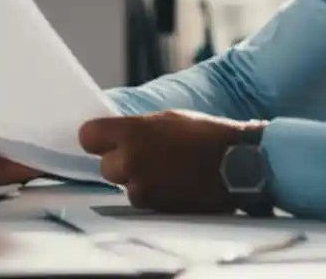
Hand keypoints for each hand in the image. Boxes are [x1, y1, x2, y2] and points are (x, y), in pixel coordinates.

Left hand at [79, 110, 250, 211]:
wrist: (237, 164)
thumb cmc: (206, 136)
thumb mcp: (165, 119)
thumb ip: (135, 128)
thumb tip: (115, 134)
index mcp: (132, 133)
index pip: (88, 136)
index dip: (97, 138)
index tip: (104, 140)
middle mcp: (131, 161)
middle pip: (104, 165)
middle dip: (119, 161)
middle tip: (142, 155)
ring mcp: (141, 187)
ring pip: (123, 184)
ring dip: (137, 178)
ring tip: (164, 168)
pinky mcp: (154, 207)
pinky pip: (140, 199)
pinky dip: (152, 192)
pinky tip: (171, 182)